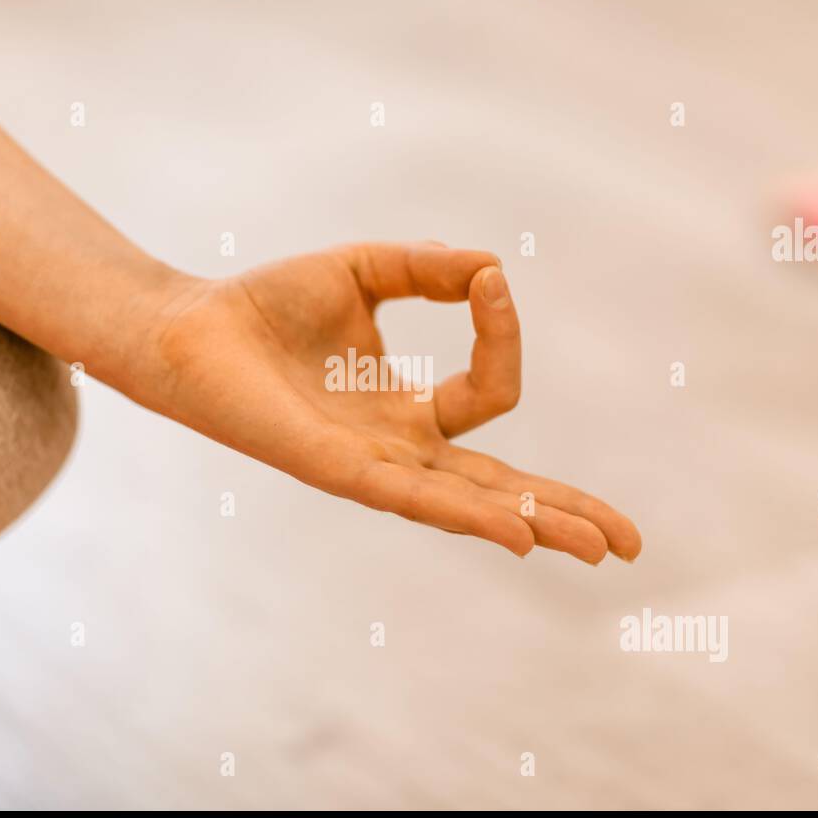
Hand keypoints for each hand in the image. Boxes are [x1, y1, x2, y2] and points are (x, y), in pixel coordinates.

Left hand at [147, 242, 640, 564]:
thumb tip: (491, 267)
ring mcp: (370, 466)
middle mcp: (398, 449)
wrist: (187, 328)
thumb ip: (428, 267)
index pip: (488, 392)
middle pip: (500, 490)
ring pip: (468, 504)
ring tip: (598, 549)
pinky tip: (517, 534)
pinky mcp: (334, 468)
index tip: (484, 278)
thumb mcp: (364, 269)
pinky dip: (467, 515)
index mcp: (407, 411)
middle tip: (629, 544)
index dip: (500, 331)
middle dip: (566, 512)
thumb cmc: (266, 305)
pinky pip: (411, 496)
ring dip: (537, 524)